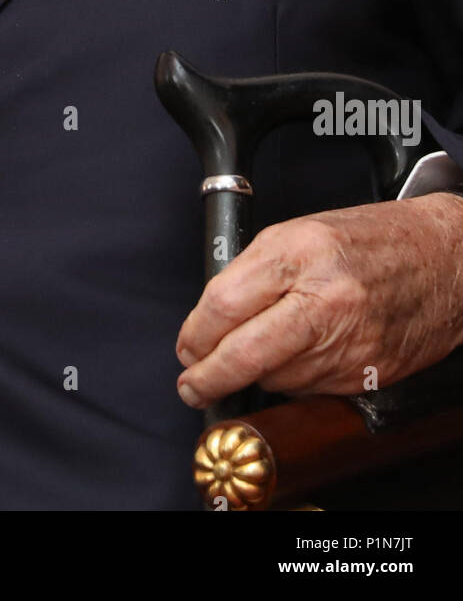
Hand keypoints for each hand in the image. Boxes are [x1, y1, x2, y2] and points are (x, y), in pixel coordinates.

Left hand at [175, 192, 462, 408]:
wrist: (445, 259)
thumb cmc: (373, 239)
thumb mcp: (300, 232)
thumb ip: (251, 272)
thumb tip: (209, 320)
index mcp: (301, 252)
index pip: (225, 304)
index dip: (195, 333)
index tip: (186, 347)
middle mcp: (326, 298)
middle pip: (244, 354)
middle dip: (209, 376)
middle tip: (193, 383)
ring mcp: (350, 341)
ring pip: (276, 378)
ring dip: (256, 375)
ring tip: (262, 353)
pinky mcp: (368, 373)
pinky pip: (310, 390)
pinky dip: (294, 381)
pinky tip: (301, 357)